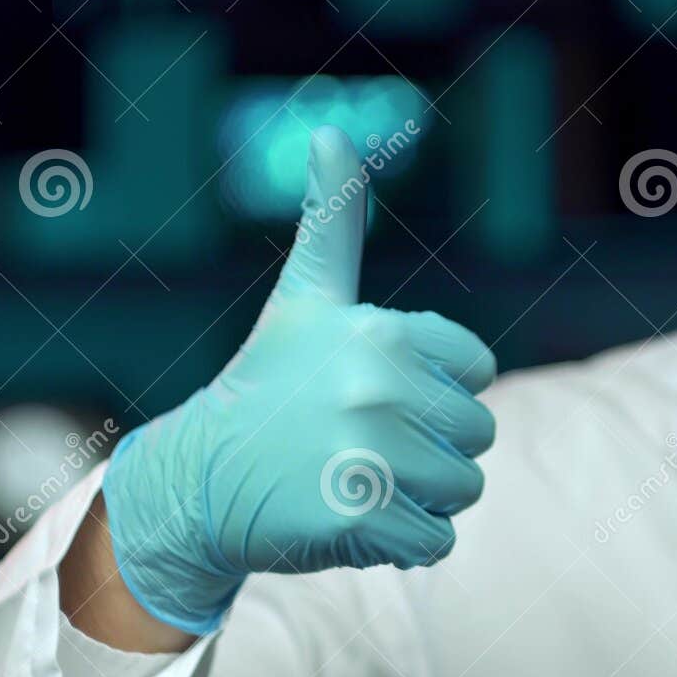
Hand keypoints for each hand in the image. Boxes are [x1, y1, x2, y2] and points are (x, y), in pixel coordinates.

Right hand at [100, 127, 496, 634]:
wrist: (198, 481)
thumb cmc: (267, 386)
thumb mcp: (305, 300)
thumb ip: (333, 221)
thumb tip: (328, 131)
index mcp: (381, 330)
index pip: (477, 371)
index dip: (436, 391)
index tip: (374, 392)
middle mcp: (377, 384)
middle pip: (477, 435)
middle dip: (430, 450)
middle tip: (358, 444)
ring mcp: (369, 452)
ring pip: (463, 490)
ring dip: (418, 499)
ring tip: (354, 480)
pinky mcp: (360, 516)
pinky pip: (436, 543)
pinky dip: (401, 546)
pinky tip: (347, 520)